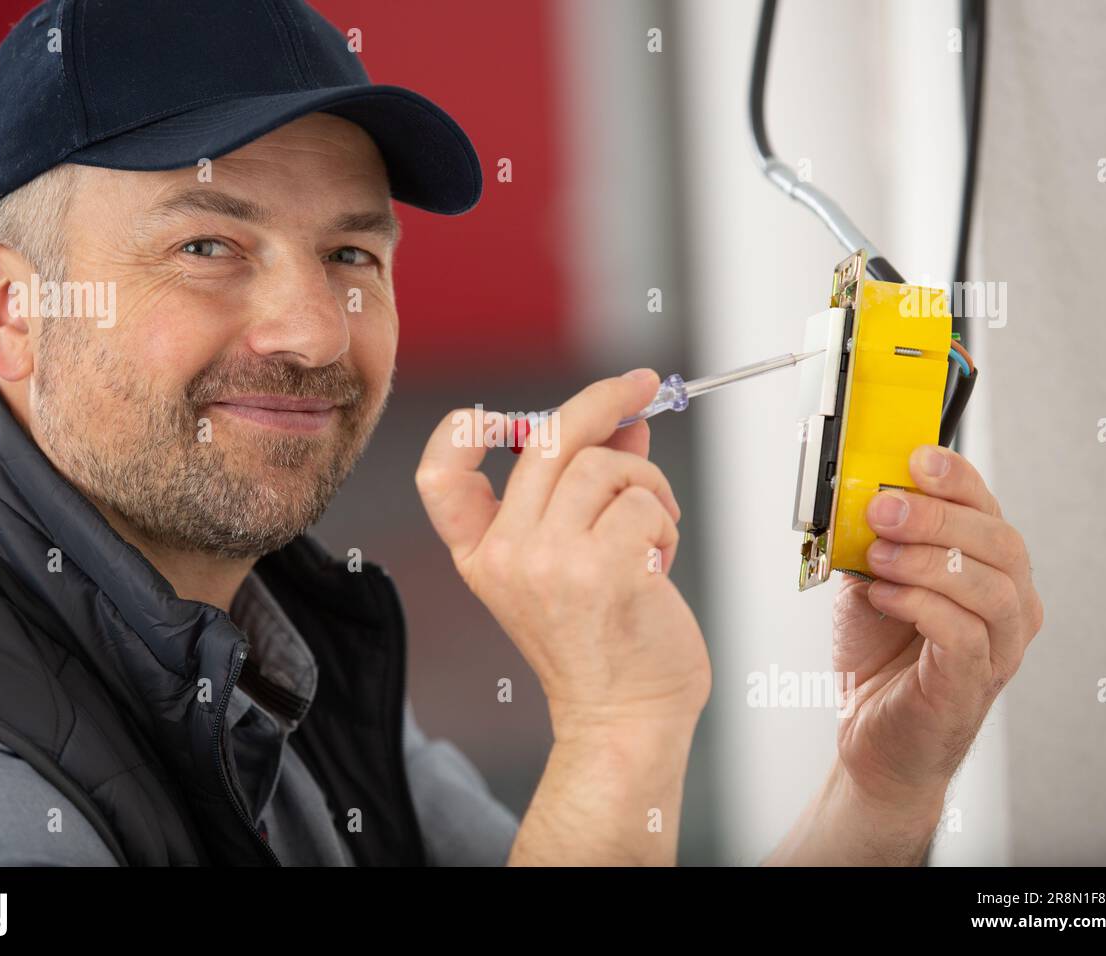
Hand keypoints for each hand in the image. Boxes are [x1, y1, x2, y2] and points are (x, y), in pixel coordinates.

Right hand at [415, 369, 710, 731]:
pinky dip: (664, 520)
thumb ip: (588, 483)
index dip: (463, 430)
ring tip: (654, 530)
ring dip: (647, 484)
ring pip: (604, 465)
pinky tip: (659, 559)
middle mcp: (508, 555)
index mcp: (483, 553)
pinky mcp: (605, 572)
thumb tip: (621, 419)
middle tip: (640, 386)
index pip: (440, 475)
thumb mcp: (573, 558)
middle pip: (546, 439)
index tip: (504, 414)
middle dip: (604, 400)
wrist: (624, 718)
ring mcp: (552, 563)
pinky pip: (642, 502)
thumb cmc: (602, 643)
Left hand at [831, 444, 1043, 812]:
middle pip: (997, 541)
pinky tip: (884, 596)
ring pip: (988, 586)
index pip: (988, 508)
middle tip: (881, 507)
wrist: (870, 734)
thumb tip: (857, 496)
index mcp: (987, 569)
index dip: (957, 478)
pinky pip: (963, 634)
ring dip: (925, 560)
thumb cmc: (879, 656)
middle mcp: (1007, 604)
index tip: (914, 458)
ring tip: (876, 556)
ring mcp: (998, 647)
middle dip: (935, 516)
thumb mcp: (870, 579)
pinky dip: (920, 606)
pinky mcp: (972, 683)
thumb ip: (872, 540)